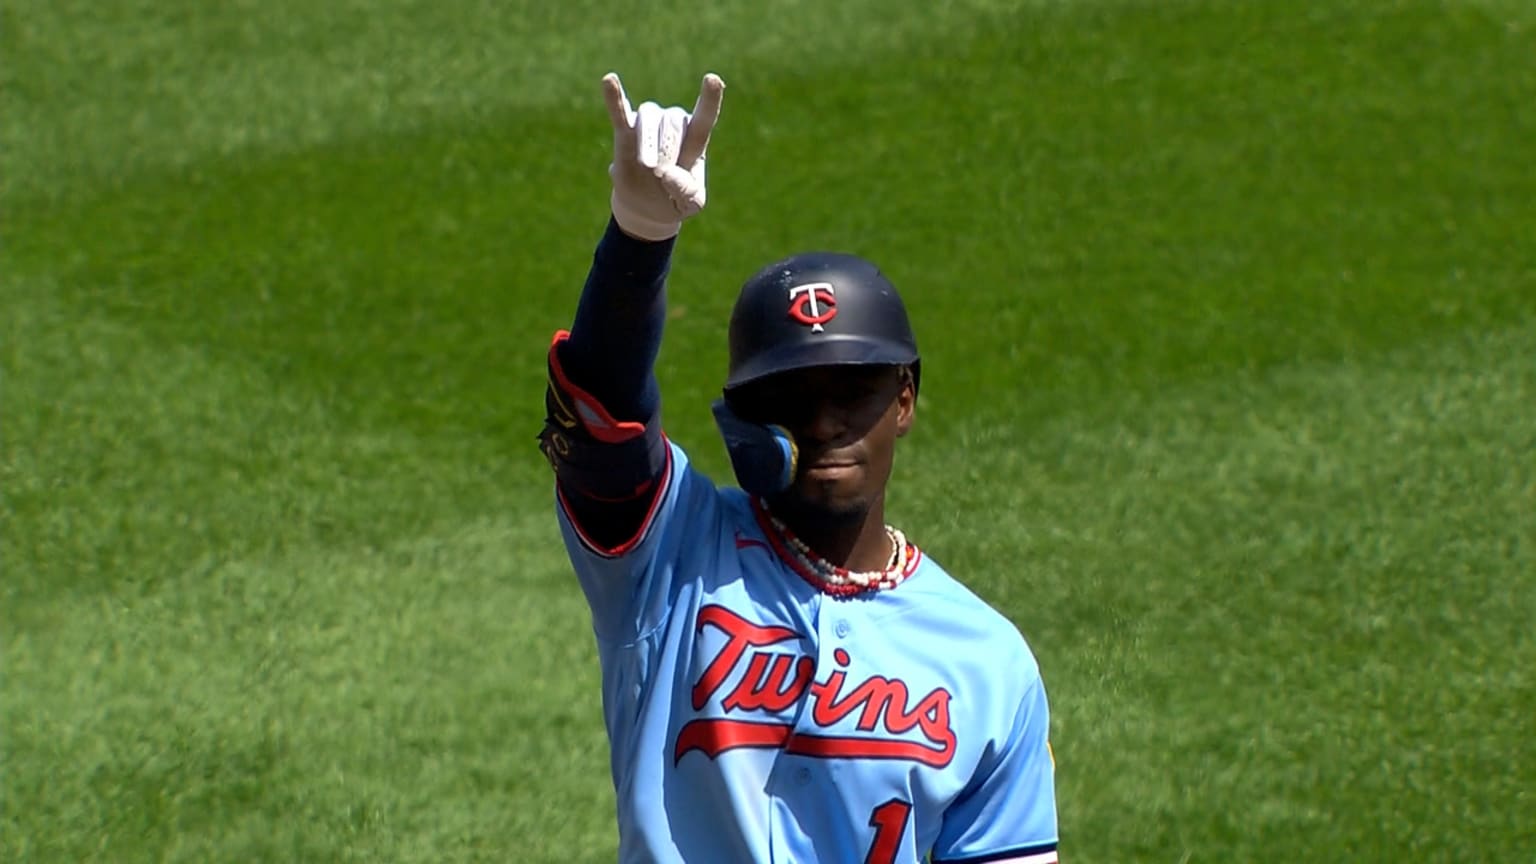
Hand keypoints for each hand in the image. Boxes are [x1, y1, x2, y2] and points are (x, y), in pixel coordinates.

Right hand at [603, 72, 724, 240]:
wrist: (647, 208)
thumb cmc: (675, 202)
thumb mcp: (690, 205)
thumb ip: (686, 191)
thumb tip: (666, 174)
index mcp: (695, 141)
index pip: (704, 117)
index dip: (709, 99)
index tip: (712, 79)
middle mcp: (673, 126)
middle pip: (673, 122)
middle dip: (668, 149)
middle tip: (659, 175)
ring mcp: (648, 127)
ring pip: (650, 116)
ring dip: (648, 140)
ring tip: (646, 165)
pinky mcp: (624, 134)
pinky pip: (620, 112)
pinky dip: (614, 98)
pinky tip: (608, 79)